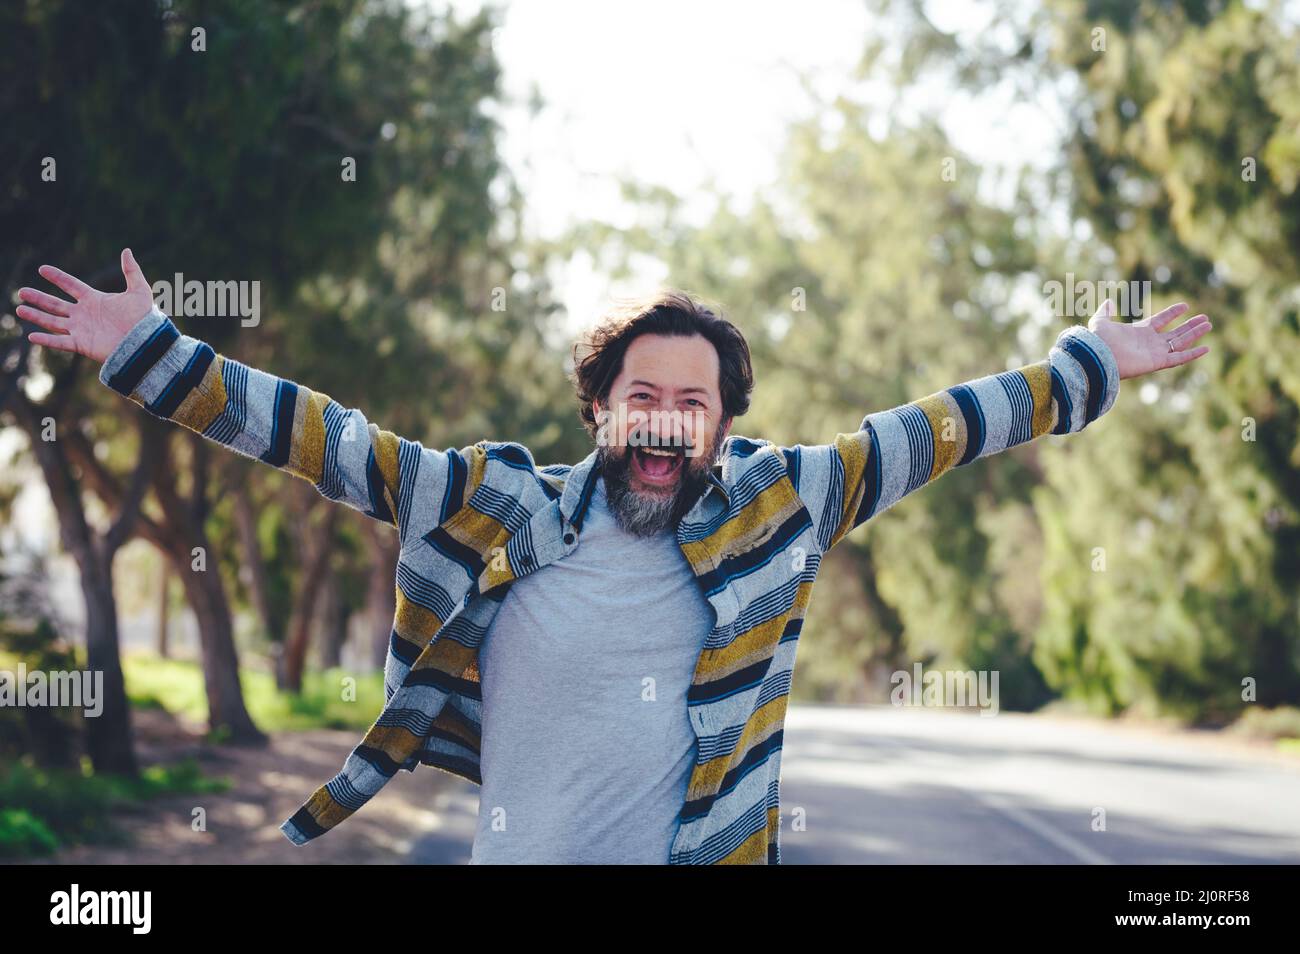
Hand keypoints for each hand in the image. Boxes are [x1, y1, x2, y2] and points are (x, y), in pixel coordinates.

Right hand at [17, 249, 154, 363]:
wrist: (147, 342)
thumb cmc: (145, 318)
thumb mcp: (139, 291)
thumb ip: (132, 271)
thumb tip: (126, 250)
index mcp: (94, 300)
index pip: (71, 285)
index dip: (57, 277)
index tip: (42, 269)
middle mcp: (84, 314)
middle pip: (56, 304)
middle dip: (39, 298)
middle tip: (21, 292)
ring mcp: (82, 330)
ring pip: (53, 322)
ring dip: (36, 316)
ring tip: (20, 308)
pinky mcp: (82, 345)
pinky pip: (61, 342)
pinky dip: (46, 340)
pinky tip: (31, 335)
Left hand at [1087, 299, 1211, 379]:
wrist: (1097, 356)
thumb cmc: (1098, 340)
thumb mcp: (1100, 321)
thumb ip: (1105, 312)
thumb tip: (1108, 301)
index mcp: (1139, 332)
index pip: (1160, 320)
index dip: (1172, 313)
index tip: (1185, 305)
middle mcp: (1149, 343)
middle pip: (1175, 333)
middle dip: (1190, 325)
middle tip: (1205, 318)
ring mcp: (1154, 353)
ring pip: (1180, 342)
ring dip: (1195, 334)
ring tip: (1209, 325)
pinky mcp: (1157, 362)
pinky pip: (1179, 358)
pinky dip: (1192, 354)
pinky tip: (1206, 348)